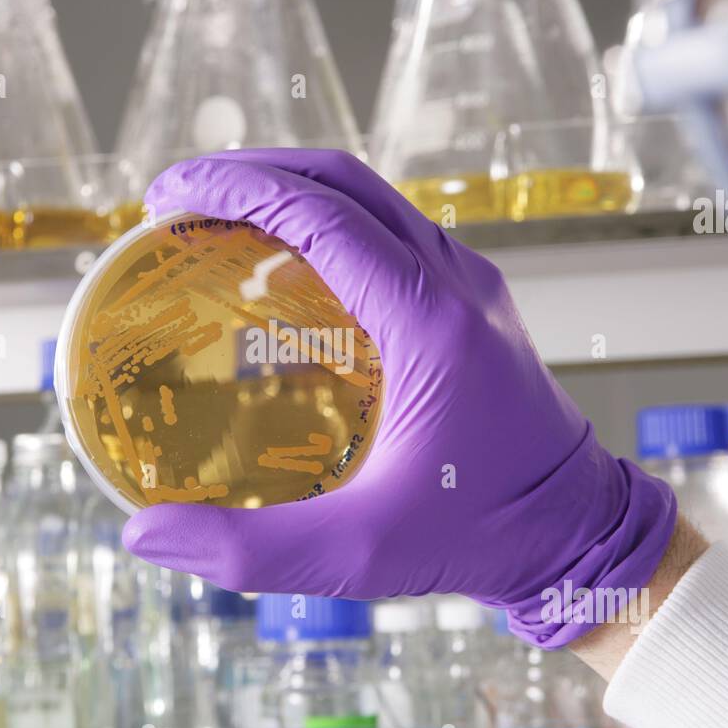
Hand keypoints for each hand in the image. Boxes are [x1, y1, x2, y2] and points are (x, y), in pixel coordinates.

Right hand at [122, 149, 675, 646]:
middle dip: (253, 173)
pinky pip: (391, 237)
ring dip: (292, 193)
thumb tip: (146, 536)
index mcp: (432, 320)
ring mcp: (471, 287)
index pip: (321, 213)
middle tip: (178, 200)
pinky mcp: (473, 305)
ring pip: (372, 201)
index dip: (235, 190)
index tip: (167, 197)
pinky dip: (328, 229)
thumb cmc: (486, 537)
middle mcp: (457, 283)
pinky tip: (282, 275)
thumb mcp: (358, 555)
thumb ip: (248, 550)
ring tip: (219, 223)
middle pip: (344, 182)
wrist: (581, 536)